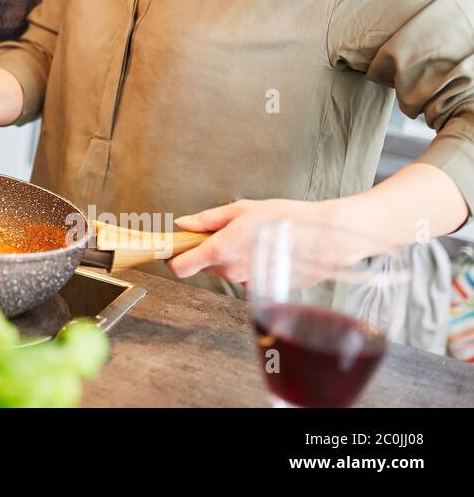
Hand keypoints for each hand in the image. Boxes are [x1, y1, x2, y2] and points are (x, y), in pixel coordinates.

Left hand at [169, 198, 338, 283]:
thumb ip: (207, 220)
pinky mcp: (263, 288)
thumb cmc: (285, 219)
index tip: (175, 248)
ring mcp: (247, 282)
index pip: (180, 268)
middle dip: (206, 252)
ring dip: (229, 258)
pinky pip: (245, 276)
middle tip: (223, 232)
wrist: (324, 238)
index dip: (174, 258)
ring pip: (225, 271)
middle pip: (203, 267)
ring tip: (251, 238)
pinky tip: (264, 250)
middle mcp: (231, 271)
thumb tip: (182, 224)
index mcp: (220, 250)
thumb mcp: (241, 209)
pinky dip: (248, 265)